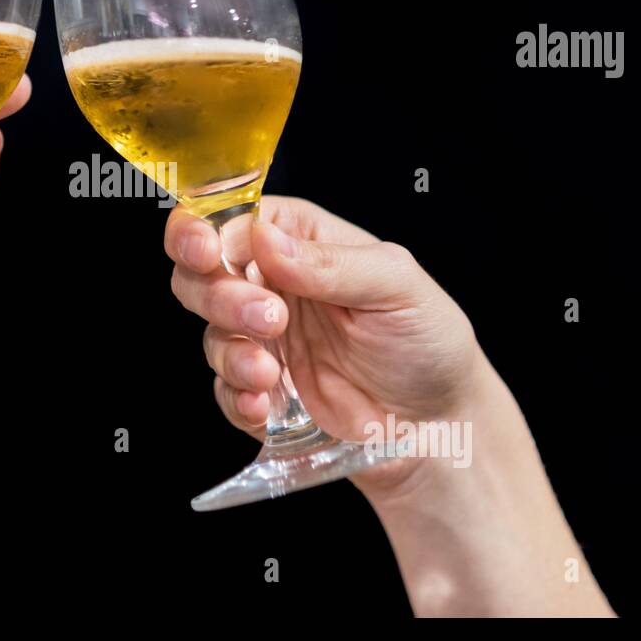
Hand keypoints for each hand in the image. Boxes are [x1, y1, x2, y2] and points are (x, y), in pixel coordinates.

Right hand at [165, 195, 487, 500]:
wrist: (439, 421)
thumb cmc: (428, 339)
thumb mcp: (395, 284)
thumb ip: (329, 263)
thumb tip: (265, 239)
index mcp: (299, 240)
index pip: (232, 219)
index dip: (204, 231)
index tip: (208, 253)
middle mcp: (273, 283)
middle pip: (202, 272)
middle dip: (218, 296)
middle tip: (268, 320)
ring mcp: (263, 337)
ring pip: (209, 332)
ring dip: (231, 353)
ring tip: (270, 373)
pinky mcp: (262, 386)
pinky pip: (223, 388)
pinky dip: (234, 397)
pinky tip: (263, 405)